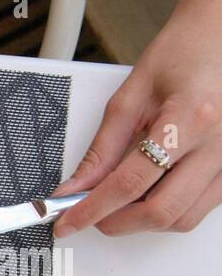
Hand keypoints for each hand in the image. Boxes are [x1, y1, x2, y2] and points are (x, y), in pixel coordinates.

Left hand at [53, 0, 221, 236]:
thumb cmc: (183, 53)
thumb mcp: (130, 96)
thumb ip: (101, 149)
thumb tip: (74, 188)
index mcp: (190, 118)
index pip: (130, 183)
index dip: (92, 208)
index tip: (68, 221)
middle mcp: (220, 142)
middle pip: (161, 211)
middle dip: (116, 222)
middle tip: (90, 214)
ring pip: (184, 218)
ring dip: (143, 221)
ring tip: (119, 202)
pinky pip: (202, 207)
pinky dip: (170, 211)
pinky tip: (151, 193)